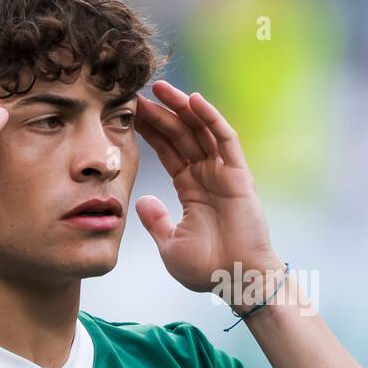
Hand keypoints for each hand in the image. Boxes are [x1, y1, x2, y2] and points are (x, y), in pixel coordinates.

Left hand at [134, 81, 283, 307]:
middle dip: (160, 114)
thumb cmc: (208, 269)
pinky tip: (193, 100)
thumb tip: (141, 200)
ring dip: (182, 108)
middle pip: (181, 135)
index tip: (128, 114)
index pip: (168, 151)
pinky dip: (211, 118)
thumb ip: (156, 220)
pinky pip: (225, 140)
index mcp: (191, 189)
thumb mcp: (170, 244)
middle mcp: (208, 175)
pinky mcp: (239, 175)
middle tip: (137, 94)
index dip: (150, 131)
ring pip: (201, 131)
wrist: (237, 280)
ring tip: (160, 88)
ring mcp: (224, 173)